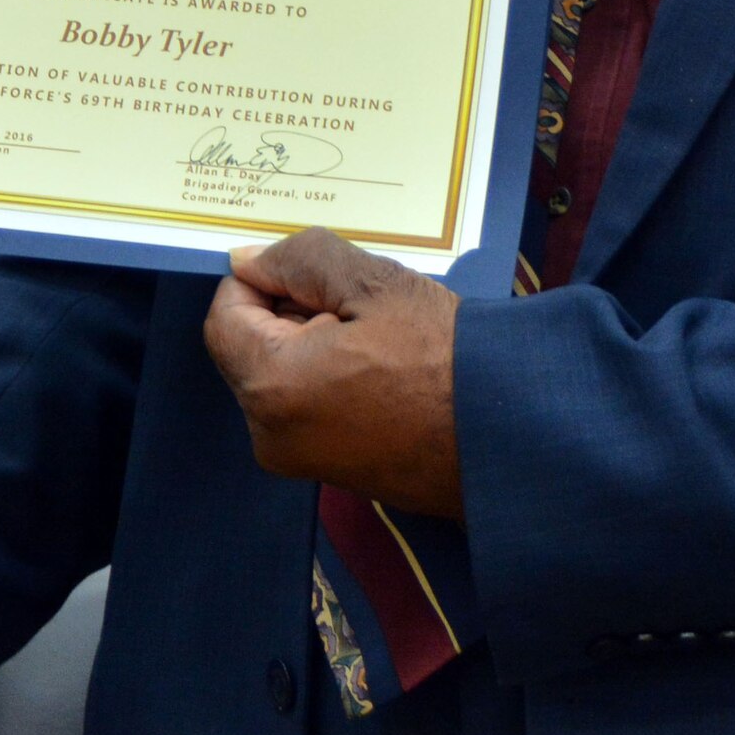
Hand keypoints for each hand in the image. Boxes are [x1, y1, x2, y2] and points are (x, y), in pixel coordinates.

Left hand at [202, 228, 464, 517]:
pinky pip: (307, 408)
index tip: (317, 276)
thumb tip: (245, 262)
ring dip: (315, 344)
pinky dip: (331, 379)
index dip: (263, 282)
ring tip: (380, 341)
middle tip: (359, 308)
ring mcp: (301, 462)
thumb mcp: (372, 283)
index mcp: (271, 389)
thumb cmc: (447, 358)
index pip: (225, 315)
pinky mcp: (331, 474)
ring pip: (281, 375)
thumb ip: (297, 260)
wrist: (510, 438)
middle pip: (251, 347)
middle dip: (293, 313)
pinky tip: (386, 371)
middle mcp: (271, 436)